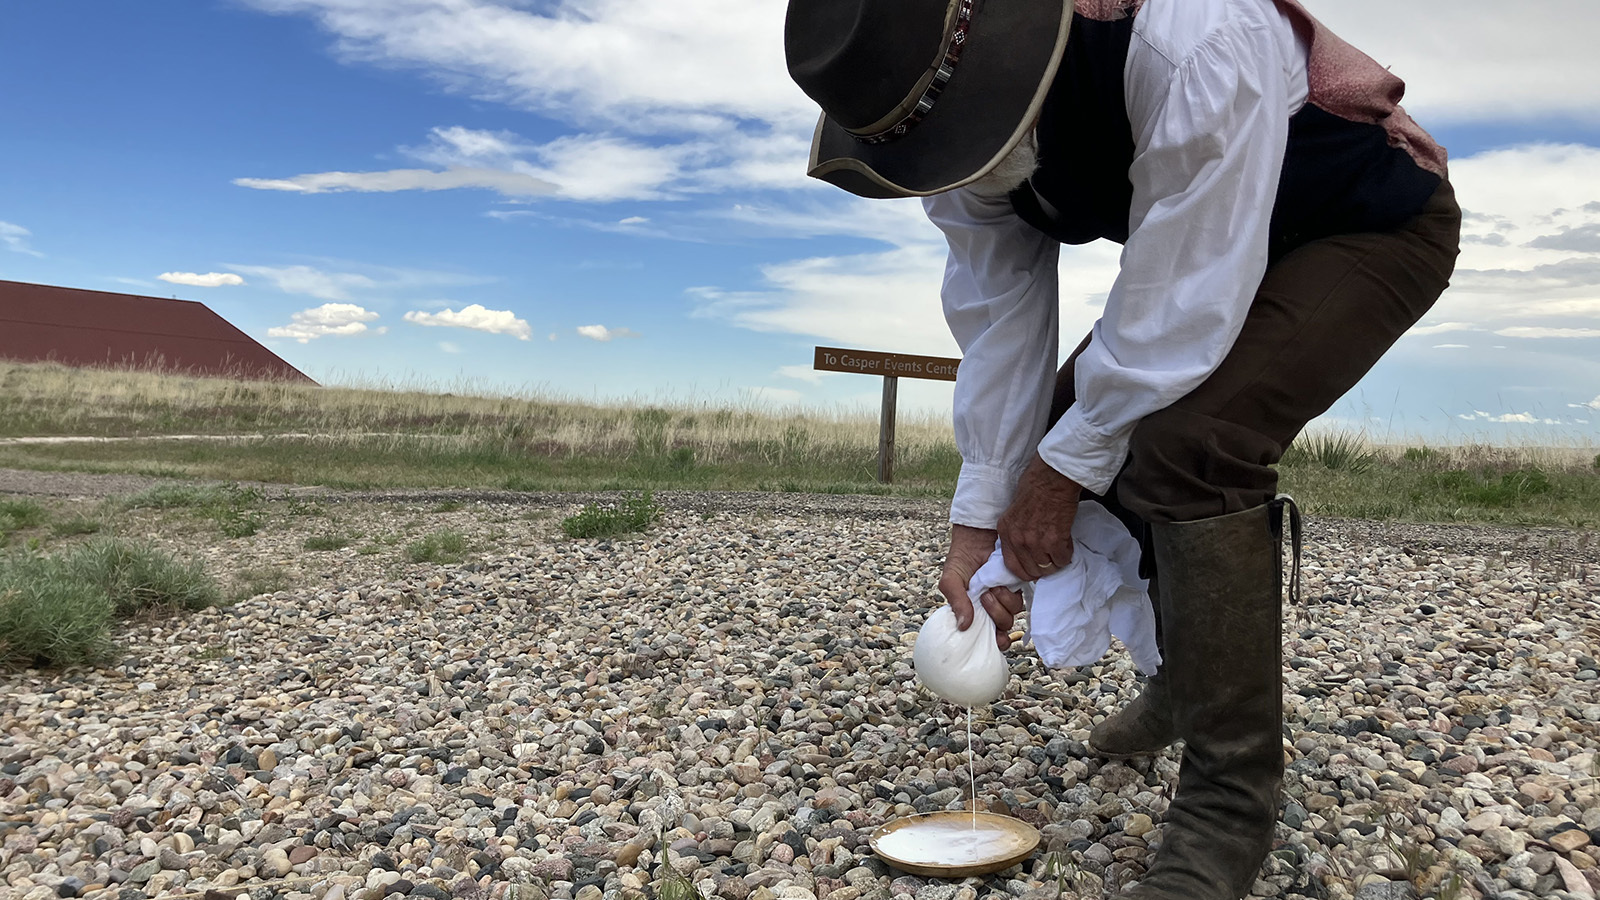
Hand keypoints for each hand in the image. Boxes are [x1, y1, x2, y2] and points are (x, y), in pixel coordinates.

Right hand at [938, 524, 1025, 649]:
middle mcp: (992, 607)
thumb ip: (956, 602)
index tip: (998, 639)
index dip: (996, 641)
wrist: (977, 535)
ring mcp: (1006, 596)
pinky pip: (1020, 596)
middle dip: (996, 614)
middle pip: (1003, 625)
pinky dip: (1011, 592)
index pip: (990, 635)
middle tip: (986, 597)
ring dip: (1003, 601)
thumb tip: (963, 626)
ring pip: (1013, 612)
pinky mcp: (1017, 584)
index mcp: (976, 612)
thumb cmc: (961, 559)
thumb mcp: (951, 580)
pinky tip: (1002, 582)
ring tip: (993, 586)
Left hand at [997, 453, 1082, 581]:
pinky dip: (1067, 554)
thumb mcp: (1014, 510)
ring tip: (1059, 549)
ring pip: (1048, 568)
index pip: (1011, 566)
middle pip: (1031, 570)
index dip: (1025, 570)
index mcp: (1005, 531)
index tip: (1033, 567)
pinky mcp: (1055, 540)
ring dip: (1055, 561)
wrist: (1052, 478)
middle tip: (1050, 557)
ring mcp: (1035, 542)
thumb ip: (1016, 530)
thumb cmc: (1035, 486)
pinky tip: (1066, 542)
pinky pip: (1062, 559)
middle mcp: (1018, 539)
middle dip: (1042, 567)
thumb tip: (1024, 546)